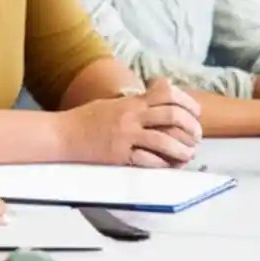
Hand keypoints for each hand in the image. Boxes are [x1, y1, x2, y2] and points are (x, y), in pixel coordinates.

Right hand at [58, 78, 201, 167]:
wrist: (63, 134)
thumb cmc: (86, 119)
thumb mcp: (113, 104)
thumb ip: (136, 103)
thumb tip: (158, 104)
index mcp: (131, 102)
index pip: (167, 94)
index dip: (187, 103)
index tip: (195, 115)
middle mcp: (131, 116)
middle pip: (172, 115)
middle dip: (191, 128)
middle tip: (196, 139)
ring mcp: (125, 135)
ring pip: (164, 140)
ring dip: (181, 150)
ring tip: (187, 156)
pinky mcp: (118, 154)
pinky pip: (147, 160)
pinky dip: (162, 164)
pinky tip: (166, 166)